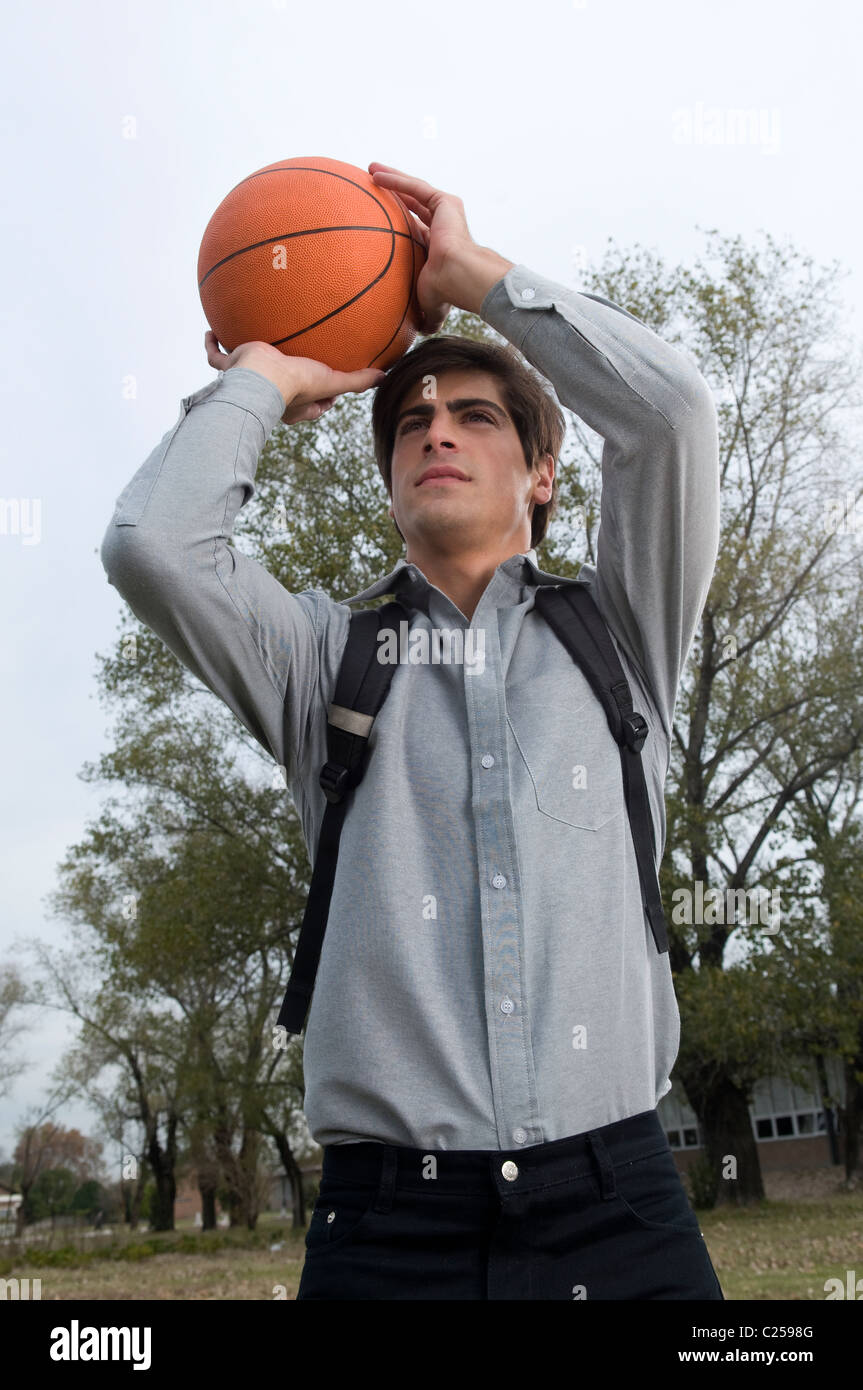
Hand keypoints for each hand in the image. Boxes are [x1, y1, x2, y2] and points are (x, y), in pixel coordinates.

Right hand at [205, 332, 385, 423]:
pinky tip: (211, 332)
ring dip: (247, 364)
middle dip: (288, 381)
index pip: (314, 405)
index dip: (325, 399)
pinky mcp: (232, 367)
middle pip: (282, 390)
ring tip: (250, 350)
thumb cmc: (296, 384)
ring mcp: (249, 380)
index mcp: (295, 404)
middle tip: (297, 367)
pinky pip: (216, 358)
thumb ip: (358, 381)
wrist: (262, 377)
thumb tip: (384, 376)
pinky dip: (212, 346)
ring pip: (246, 373)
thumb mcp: (332, 380)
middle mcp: (271, 395)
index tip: (333, 385)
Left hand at [367, 163, 470, 332]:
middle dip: (395, 194)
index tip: (381, 220)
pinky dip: (395, 180)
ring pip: (413, 191)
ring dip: (392, 179)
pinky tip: (374, 174)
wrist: (461, 277)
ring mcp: (446, 212)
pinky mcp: (445, 202)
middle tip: (373, 186)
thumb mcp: (429, 305)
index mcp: (439, 247)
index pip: (417, 229)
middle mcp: (444, 226)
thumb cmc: (447, 293)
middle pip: (413, 204)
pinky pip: (414, 187)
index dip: (400, 222)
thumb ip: (424, 315)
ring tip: (369, 171)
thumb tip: (419, 335)